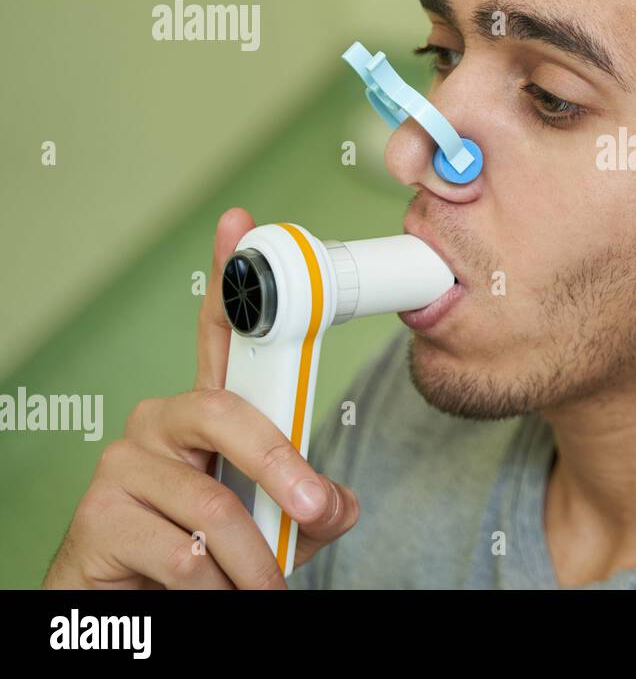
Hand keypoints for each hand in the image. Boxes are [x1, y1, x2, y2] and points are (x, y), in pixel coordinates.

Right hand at [42, 208, 359, 588]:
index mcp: (203, 416)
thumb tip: (337, 502)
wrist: (129, 608)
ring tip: (260, 588)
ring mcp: (122, 465)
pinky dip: (216, 588)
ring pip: (214, 505)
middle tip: (314, 508)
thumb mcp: (274, 526)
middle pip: (226, 415)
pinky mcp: (99, 514)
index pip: (217, 336)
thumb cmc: (203, 557)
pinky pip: (183, 553)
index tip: (240, 226)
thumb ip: (311, 506)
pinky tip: (213, 596)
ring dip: (252, 561)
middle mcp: (157, 424)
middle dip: (280, 467)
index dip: (227, 277)